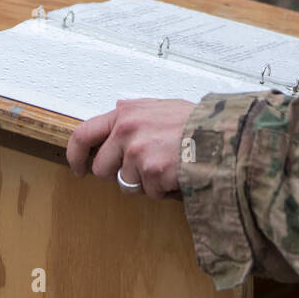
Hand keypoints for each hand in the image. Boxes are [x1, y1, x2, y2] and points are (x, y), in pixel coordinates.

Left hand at [65, 98, 194, 198]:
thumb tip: (118, 108)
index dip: (76, 155)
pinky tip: (178, 173)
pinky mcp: (152, 172)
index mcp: (125, 114)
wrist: (222, 134)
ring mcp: (138, 153)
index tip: (78, 169)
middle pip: (103, 168)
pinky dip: (164, 189)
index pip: (83, 134)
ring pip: (128, 183)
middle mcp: (127, 132)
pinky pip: (150, 192)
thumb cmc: (196, 122)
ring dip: (146, 182)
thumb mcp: (161, 105)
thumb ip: (136, 110)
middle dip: (120, 174)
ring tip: (168, 165)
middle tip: (146, 167)